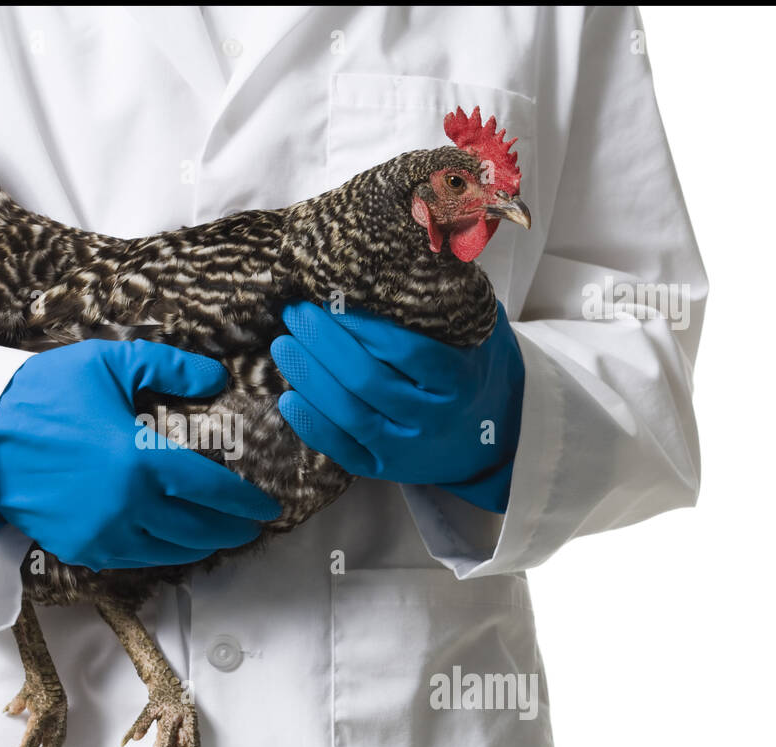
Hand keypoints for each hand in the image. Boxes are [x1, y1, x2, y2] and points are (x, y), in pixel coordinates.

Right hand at [0, 339, 280, 569]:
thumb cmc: (41, 394)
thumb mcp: (108, 364)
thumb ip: (169, 367)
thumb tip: (215, 377)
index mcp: (141, 461)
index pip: (212, 490)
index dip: (245, 502)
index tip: (266, 508)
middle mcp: (128, 507)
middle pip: (197, 529)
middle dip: (230, 530)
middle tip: (250, 528)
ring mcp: (101, 533)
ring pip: (168, 552)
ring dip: (199, 546)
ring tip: (215, 537)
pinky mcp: (77, 547)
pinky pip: (131, 558)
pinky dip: (158, 553)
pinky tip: (168, 543)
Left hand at [271, 300, 524, 512]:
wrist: (492, 437)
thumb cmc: (472, 371)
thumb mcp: (478, 334)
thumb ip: (449, 300)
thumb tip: (410, 248)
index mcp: (458, 380)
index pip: (405, 351)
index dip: (363, 326)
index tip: (330, 299)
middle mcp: (433, 418)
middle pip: (368, 381)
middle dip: (324, 345)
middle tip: (296, 314)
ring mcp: (407, 449)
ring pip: (350, 414)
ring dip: (309, 379)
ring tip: (283, 346)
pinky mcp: (383, 469)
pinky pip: (341, 450)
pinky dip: (312, 425)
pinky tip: (288, 397)